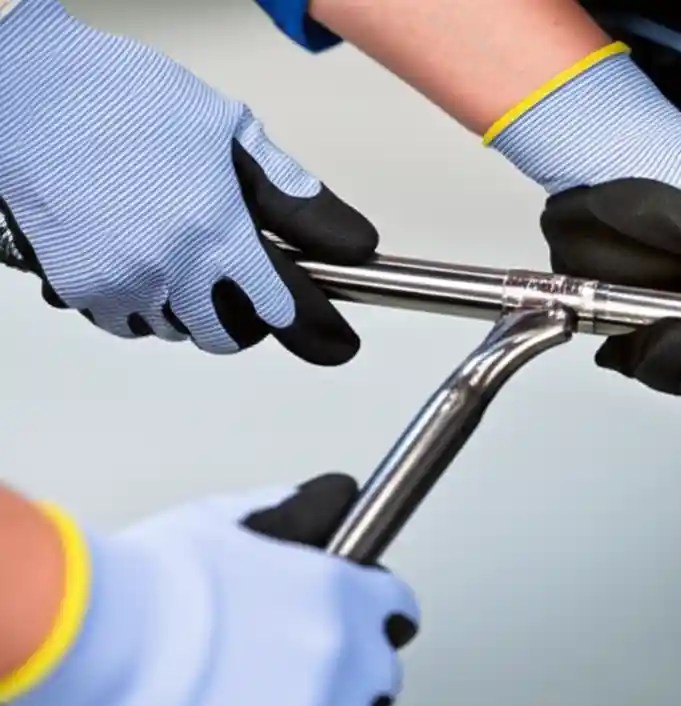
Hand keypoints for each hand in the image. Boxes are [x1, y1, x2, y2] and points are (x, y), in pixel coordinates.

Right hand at [0, 0, 375, 364]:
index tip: (336, 343)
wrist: (29, 92)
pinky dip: (144, 301)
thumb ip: (296, 197)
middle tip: (250, 281)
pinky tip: (142, 254)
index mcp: (217, 230)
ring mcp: (118, 285)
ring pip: (176, 330)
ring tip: (184, 247)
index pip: (285, 308)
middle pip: (229, 335)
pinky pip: (126, 319)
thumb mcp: (232, 133)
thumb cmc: (128, 99)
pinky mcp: (76, 289)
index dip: (318, 331)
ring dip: (194, 306)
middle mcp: (168, 269)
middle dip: (249, 316)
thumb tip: (353, 245)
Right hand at [2, 475, 419, 705]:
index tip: (358, 618)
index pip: (397, 609)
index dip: (372, 612)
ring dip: (327, 704)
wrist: (100, 638)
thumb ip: (302, 511)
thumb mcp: (238, 520)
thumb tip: (333, 499)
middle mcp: (343, 659)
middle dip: (350, 665)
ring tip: (275, 693)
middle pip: (379, 672)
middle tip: (300, 662)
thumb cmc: (156, 582)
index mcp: (344, 596)